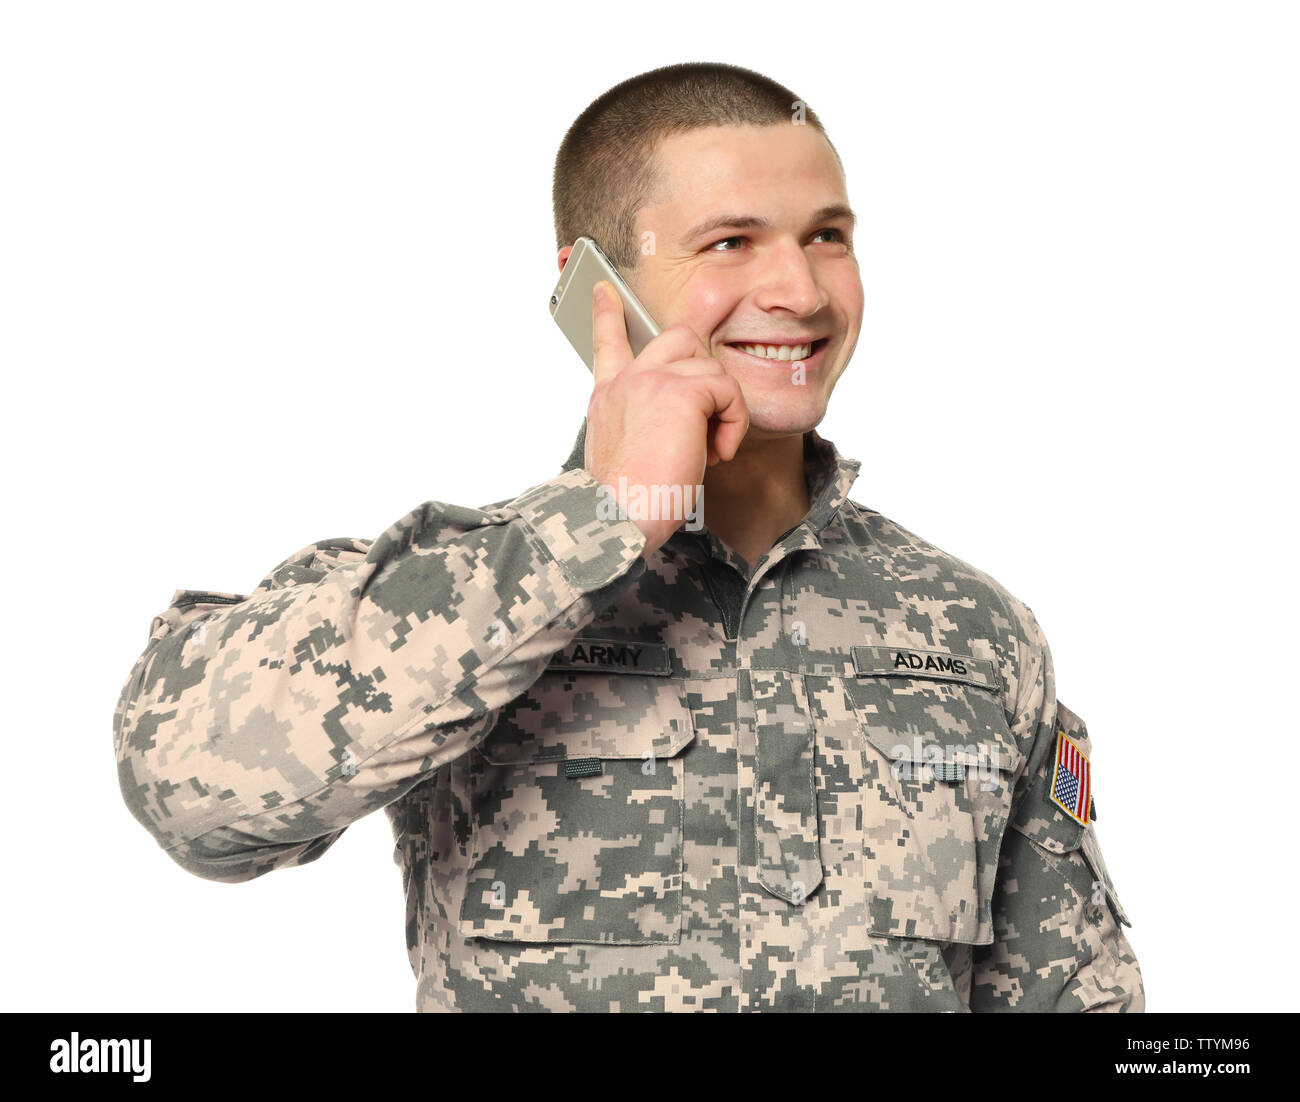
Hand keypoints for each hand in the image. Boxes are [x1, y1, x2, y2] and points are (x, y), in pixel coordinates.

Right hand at [584, 280, 748, 556]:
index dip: (608, 313)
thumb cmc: (625, 504)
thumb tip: (685, 428)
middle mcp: (625, 381)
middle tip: (708, 421)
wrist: (616, 519)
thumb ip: (647, 427)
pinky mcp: (681, 391)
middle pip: (678, 337)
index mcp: (608, 397)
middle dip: (706, 371)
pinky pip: (728, 391)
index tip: (605, 288)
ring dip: (724, 411)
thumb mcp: (628, 455)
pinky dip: (734, 424)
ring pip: (711, 366)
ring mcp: (651, 380)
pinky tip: (717, 454)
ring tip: (711, 451)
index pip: (608, 342)